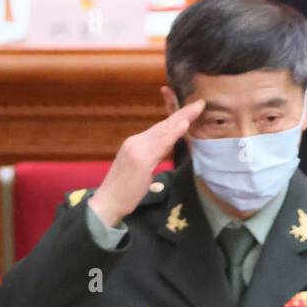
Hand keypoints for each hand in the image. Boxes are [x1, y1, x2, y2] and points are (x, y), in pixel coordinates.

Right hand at [89, 99, 204, 228]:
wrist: (107, 203)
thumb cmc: (123, 192)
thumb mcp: (139, 171)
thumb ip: (150, 158)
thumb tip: (162, 153)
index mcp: (135, 144)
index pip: (158, 128)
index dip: (173, 117)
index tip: (188, 110)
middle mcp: (135, 142)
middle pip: (163, 126)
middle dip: (182, 113)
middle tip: (199, 103)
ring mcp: (137, 149)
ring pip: (164, 132)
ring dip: (182, 118)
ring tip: (196, 108)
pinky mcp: (141, 160)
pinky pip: (162, 144)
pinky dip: (174, 133)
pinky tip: (184, 125)